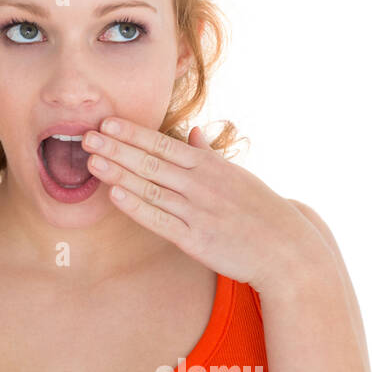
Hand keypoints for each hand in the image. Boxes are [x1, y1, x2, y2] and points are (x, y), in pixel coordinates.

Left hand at [81, 119, 323, 292]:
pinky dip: (136, 207)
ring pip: (150, 188)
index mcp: (209, 166)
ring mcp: (197, 211)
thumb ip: (210, 154)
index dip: (133, 133)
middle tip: (85, 136)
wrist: (286, 249)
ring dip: (119, 173)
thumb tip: (194, 132)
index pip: (164, 144)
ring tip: (92, 162)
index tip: (107, 122)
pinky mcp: (195, 239)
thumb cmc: (260, 210)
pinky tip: (115, 195)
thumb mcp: (238, 175)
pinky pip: (160, 221)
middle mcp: (201, 184)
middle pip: (151, 162)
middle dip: (116, 148)